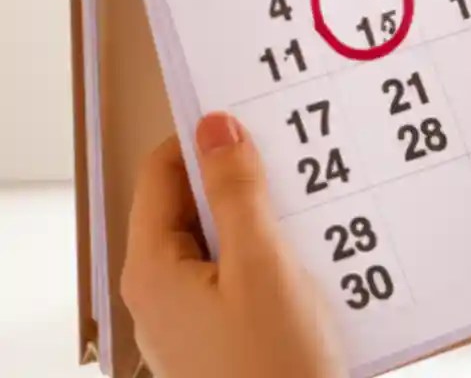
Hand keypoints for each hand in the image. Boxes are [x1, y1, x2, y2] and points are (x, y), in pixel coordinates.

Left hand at [123, 114, 344, 377]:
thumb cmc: (274, 372)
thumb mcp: (263, 268)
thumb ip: (238, 194)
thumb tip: (217, 131)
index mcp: (153, 269)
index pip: (162, 172)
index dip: (206, 140)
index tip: (253, 120)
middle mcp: (162, 292)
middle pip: (193, 207)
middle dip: (245, 182)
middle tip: (294, 164)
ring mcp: (192, 318)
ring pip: (223, 242)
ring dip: (266, 221)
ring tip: (312, 214)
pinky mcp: (224, 336)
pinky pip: (241, 277)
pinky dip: (274, 258)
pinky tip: (315, 260)